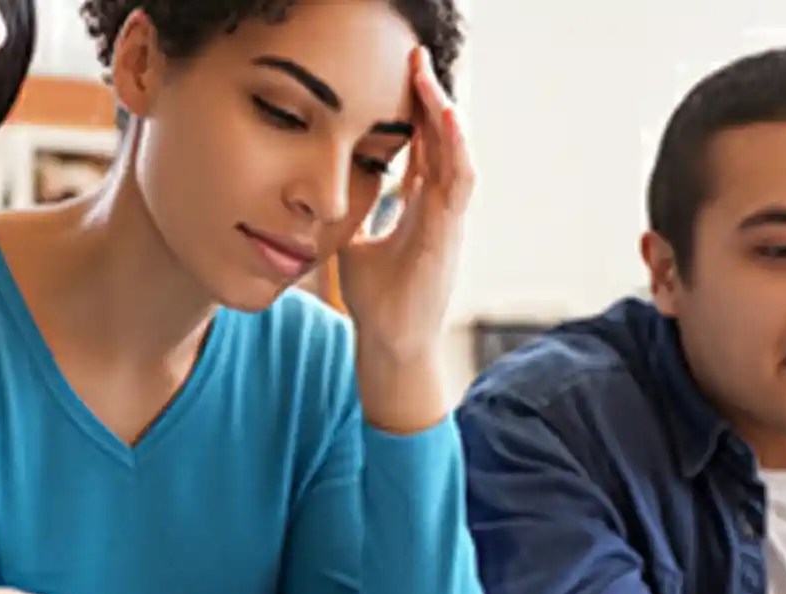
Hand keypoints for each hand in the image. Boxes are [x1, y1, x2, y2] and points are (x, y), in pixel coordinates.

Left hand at [338, 46, 472, 363]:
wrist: (390, 345)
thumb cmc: (377, 301)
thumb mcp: (355, 245)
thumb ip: (353, 218)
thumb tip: (327, 197)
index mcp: (419, 207)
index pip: (421, 147)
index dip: (413, 111)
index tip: (399, 75)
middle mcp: (438, 207)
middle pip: (440, 140)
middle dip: (429, 97)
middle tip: (414, 56)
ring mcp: (448, 219)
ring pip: (453, 152)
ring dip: (442, 112)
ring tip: (427, 74)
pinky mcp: (449, 233)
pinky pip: (459, 181)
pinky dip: (454, 147)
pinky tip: (445, 116)